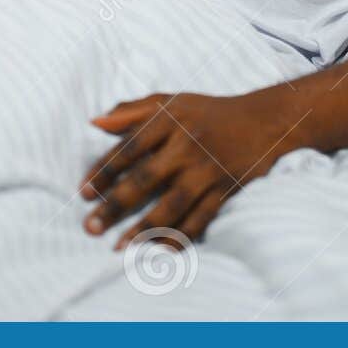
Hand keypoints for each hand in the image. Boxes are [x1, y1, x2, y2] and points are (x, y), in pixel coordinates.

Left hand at [79, 90, 303, 248]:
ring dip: (143, 228)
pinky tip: (158, 248)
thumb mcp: (170, 100)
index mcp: (169, 120)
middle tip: (91, 227)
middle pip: (146, 178)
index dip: (104, 171)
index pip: (129, 147)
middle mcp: (187, 145)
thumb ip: (131, 110)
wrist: (264, 120)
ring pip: (172, 204)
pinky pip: (201, 218)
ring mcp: (208, 170)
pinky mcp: (227, 189)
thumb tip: (94, 122)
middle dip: (116, 205)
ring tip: (119, 246)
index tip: (83, 193)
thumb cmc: (207, 111)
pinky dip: (180, 235)